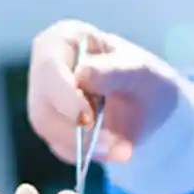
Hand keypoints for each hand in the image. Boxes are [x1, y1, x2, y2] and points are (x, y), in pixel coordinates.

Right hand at [28, 20, 181, 164]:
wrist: (151, 106)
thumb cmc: (144, 77)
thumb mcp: (140, 70)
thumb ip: (113, 71)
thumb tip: (81, 74)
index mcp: (64, 39)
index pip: (49, 67)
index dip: (65, 96)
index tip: (89, 118)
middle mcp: (47, 67)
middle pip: (42, 104)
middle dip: (77, 131)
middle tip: (116, 146)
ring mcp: (45, 98)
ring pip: (48, 129)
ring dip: (85, 146)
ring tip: (123, 150)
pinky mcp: (52, 126)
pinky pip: (59, 146)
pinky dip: (87, 154)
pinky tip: (115, 150)